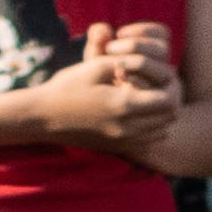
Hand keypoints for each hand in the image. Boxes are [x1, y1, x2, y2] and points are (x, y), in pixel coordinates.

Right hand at [38, 26, 180, 160]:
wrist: (41, 117)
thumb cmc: (67, 87)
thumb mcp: (97, 67)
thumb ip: (130, 63)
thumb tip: (156, 63)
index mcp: (125, 105)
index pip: (168, 100)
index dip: (168, 85)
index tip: (158, 75)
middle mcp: (128, 128)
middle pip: (169, 116)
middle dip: (167, 98)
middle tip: (155, 84)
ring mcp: (123, 141)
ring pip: (162, 130)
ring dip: (160, 113)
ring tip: (145, 98)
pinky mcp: (117, 148)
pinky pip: (148, 140)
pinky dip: (151, 127)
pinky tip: (135, 113)